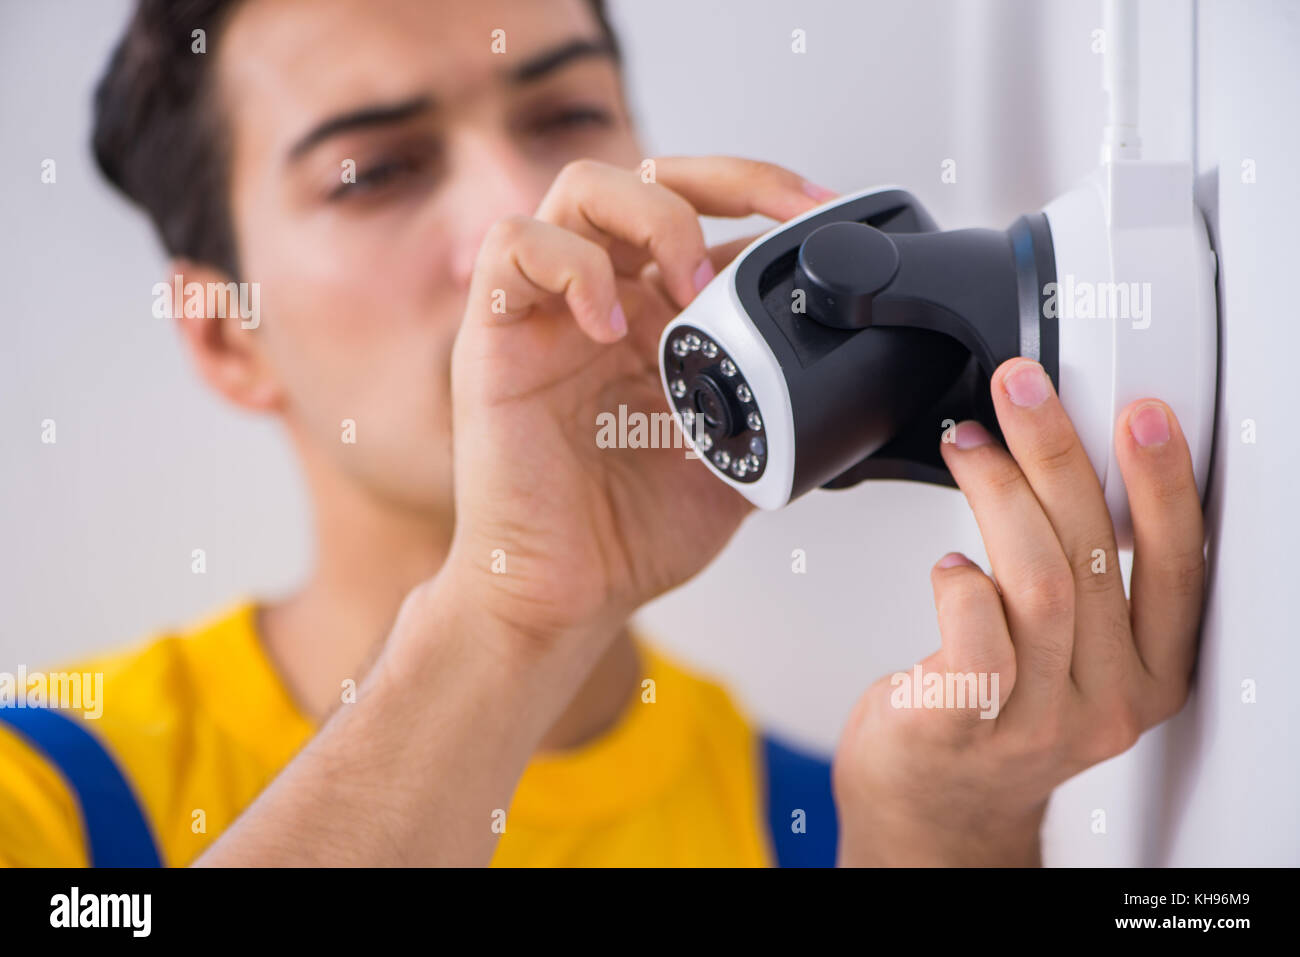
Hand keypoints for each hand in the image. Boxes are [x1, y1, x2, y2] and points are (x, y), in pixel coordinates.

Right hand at [442, 156, 827, 659]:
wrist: (566, 591)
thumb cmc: (634, 531)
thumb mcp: (742, 461)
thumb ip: (782, 409)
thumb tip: (853, 393)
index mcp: (662, 320)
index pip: (709, 217)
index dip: (766, 197)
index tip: (823, 216)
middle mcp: (608, 301)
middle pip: (652, 178)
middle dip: (729, 177)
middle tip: (785, 213)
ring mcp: (552, 313)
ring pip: (583, 189)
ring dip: (653, 218)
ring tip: (691, 285)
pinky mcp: (495, 335)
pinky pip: (514, 248)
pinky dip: (569, 267)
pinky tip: (612, 326)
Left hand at [833, 358, 1205, 865]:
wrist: (938, 805)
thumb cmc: (997, 714)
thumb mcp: (1073, 652)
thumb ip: (1083, 578)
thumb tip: (1062, 464)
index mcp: (1150, 674)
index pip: (1176, 568)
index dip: (1163, 485)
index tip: (1142, 414)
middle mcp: (1106, 700)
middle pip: (1094, 557)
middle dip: (1058, 455)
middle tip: (1022, 392)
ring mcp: (1038, 719)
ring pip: (1036, 583)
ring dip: (998, 495)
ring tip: (970, 447)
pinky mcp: (966, 726)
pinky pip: (976, 639)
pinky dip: (960, 584)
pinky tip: (947, 563)